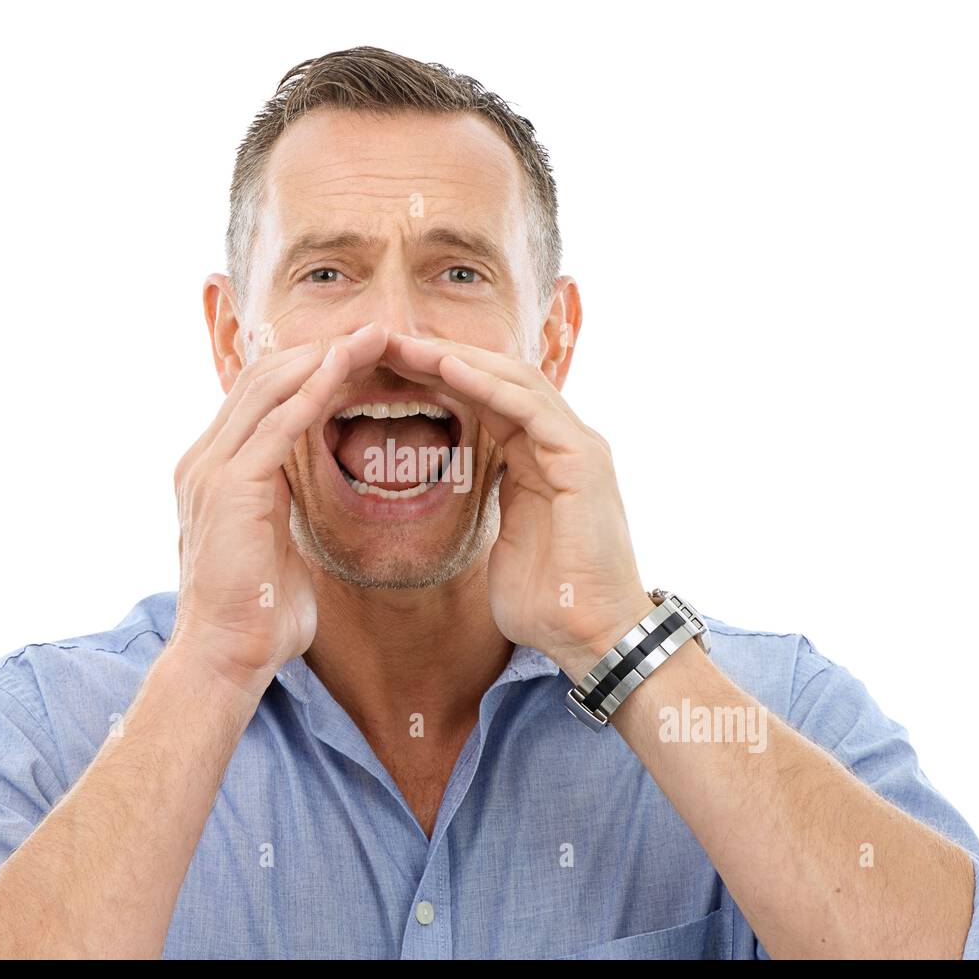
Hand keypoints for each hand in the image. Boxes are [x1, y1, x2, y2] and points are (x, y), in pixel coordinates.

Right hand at [170, 323, 387, 700]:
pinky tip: (348, 370)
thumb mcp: (272, 542)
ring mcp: (211, 470)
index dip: (310, 368)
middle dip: (322, 349)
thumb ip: (280, 506)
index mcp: (213, 469)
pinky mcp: (231, 488)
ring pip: (269, 388)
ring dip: (325, 358)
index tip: (362, 355)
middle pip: (263, 377)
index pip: (260, 396)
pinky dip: (314, 392)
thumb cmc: (258, 613)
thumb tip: (303, 493)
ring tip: (373, 337)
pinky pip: (277, 424)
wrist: (225, 657)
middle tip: (377, 332)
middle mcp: (204, 459)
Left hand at [386, 333, 655, 679]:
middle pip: (500, 379)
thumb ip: (493, 501)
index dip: (440, 379)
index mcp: (543, 457)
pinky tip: (448, 370)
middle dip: (443, 358)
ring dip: (458, 361)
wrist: (590, 637)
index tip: (389, 368)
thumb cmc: (547, 602)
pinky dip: (488, 386)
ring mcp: (578, 448)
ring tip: (408, 345)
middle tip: (388, 341)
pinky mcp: (583, 462)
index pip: (488, 399)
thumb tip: (463, 489)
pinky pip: (530, 410)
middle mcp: (564, 442)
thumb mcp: (504, 538)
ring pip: (514, 382)